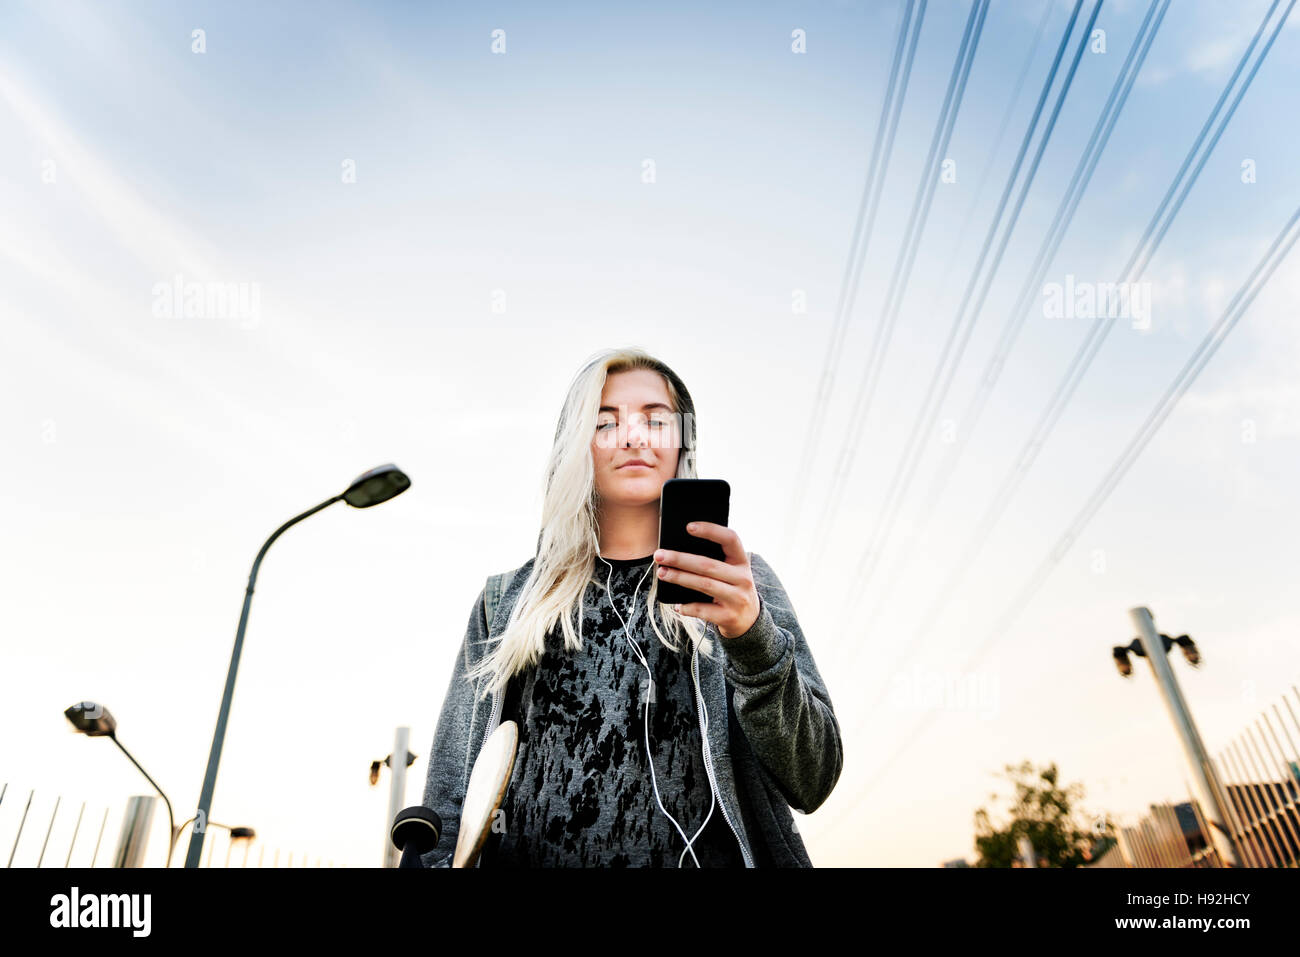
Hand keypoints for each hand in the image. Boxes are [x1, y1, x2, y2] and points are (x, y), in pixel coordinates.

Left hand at [654, 522, 759, 639]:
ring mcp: (737, 599)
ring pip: (704, 584)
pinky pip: (703, 610)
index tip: (688, 527)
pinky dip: (687, 607)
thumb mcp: (731, 572)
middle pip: (708, 564)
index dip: (711, 531)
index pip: (730, 539)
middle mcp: (743, 578)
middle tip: (659, 555)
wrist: (749, 621)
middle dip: (680, 559)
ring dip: (679, 578)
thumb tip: (677, 552)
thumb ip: (714, 561)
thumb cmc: (731, 589)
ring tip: (662, 573)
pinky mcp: (729, 617)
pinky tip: (677, 605)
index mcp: (742, 561)